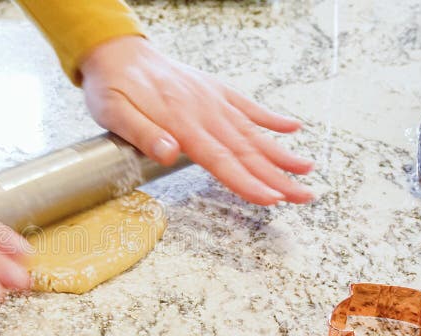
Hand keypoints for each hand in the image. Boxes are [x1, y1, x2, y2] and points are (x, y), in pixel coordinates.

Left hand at [80, 36, 313, 205]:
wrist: (117, 51)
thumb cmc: (112, 86)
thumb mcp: (113, 112)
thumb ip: (142, 133)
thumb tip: (168, 153)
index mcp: (181, 122)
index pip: (221, 159)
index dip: (247, 182)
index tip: (270, 198)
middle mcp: (203, 110)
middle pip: (246, 151)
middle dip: (277, 177)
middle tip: (304, 196)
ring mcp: (212, 99)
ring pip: (253, 132)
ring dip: (281, 153)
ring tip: (307, 170)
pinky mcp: (213, 90)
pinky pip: (247, 105)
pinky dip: (270, 118)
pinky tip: (292, 128)